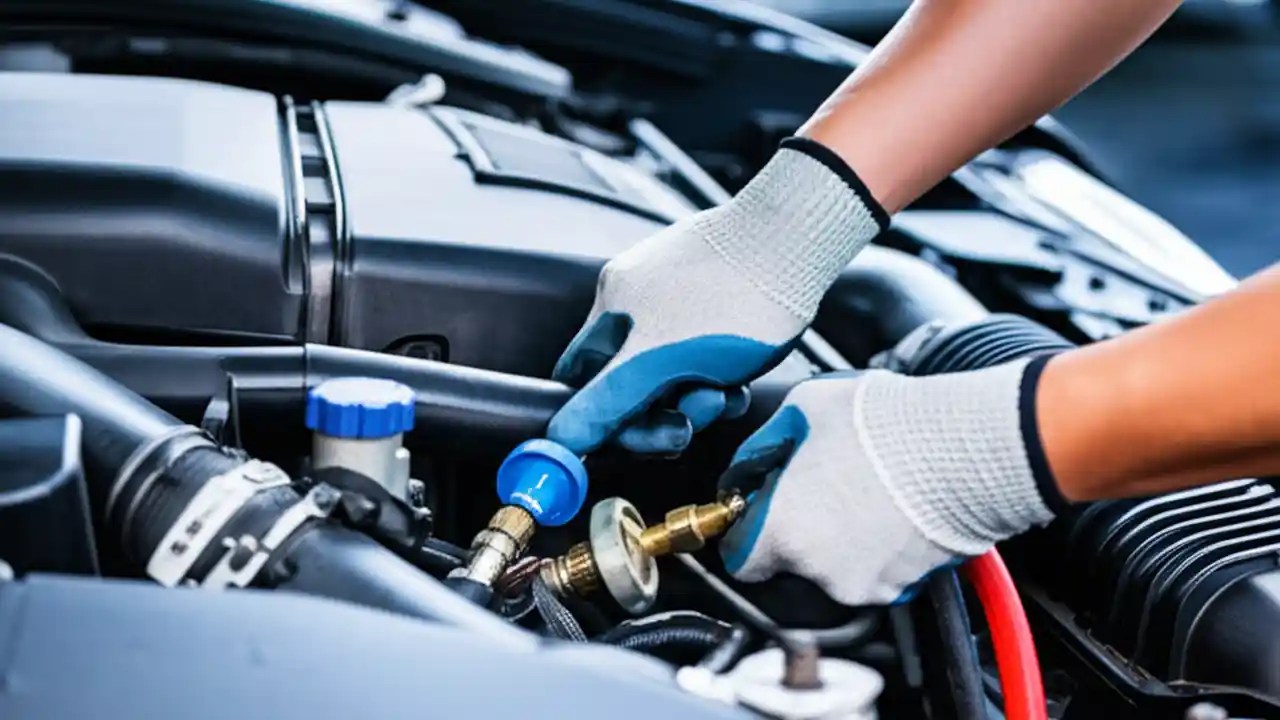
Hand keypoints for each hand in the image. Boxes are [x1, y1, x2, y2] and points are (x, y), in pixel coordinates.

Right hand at [546, 138, 887, 454]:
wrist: (796, 238)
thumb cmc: (733, 299)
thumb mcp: (659, 364)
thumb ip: (606, 405)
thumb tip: (560, 440)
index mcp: (610, 309)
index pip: (580, 382)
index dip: (606, 422)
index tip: (645, 440)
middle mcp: (633, 296)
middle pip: (627, 381)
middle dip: (661, 412)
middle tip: (694, 421)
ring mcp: (674, 291)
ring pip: (670, 370)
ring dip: (697, 396)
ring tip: (727, 393)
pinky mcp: (712, 288)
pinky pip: (701, 349)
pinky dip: (718, 373)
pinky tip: (740, 380)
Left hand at [718, 361, 1061, 605]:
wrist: (967, 448)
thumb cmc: (887, 425)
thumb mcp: (804, 408)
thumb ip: (764, 444)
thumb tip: (750, 463)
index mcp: (783, 532)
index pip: (741, 559)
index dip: (748, 532)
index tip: (760, 513)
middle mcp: (819, 571)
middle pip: (792, 559)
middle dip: (802, 527)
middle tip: (825, 484)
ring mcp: (865, 584)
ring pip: (836, 566)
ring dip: (842, 535)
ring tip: (866, 488)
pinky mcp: (904, 586)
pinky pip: (876, 569)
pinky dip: (879, 545)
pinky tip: (891, 507)